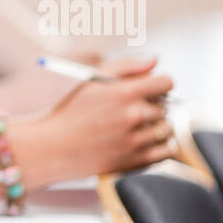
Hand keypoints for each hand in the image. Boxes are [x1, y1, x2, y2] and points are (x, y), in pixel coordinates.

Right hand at [44, 56, 175, 176]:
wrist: (56, 147)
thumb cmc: (72, 109)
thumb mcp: (93, 79)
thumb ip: (127, 66)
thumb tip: (156, 60)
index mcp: (124, 92)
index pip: (166, 83)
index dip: (161, 84)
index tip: (152, 89)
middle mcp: (133, 115)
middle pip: (166, 106)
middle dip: (154, 106)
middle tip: (134, 110)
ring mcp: (136, 140)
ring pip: (167, 128)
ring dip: (158, 126)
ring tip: (137, 127)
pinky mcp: (136, 161)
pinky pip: (167, 151)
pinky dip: (161, 146)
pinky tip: (144, 141)